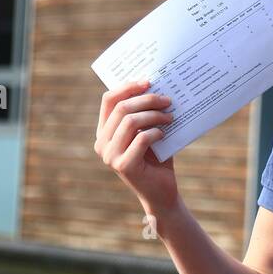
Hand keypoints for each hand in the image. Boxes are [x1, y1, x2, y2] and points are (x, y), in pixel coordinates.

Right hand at [94, 79, 178, 216]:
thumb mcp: (148, 131)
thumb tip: (156, 85)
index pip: (109, 100)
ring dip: (154, 115)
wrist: (162, 192)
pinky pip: (141, 138)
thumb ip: (145, 113)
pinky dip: (156, 132)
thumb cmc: (157, 158)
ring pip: (130, 121)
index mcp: (104, 131)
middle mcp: (102, 143)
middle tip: (167, 99)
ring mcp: (110, 155)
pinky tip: (165, 133)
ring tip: (170, 116)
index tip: (149, 81)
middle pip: (121, 108)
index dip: (128, 87)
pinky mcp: (124, 165)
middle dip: (147, 99)